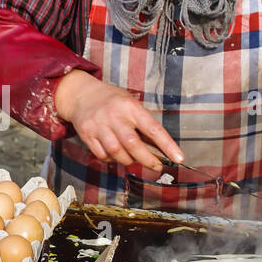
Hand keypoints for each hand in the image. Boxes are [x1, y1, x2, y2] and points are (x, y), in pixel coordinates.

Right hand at [54, 70, 182, 169]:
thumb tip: (160, 149)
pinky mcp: (86, 134)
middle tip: (156, 166)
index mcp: (130, 106)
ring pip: (116, 152)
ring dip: (128, 161)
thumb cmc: (113, 101)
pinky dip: (111, 160)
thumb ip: (143, 125)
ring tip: (133, 159)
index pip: (153, 128)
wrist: (82, 94)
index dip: (167, 145)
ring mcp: (98, 125)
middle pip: (132, 144)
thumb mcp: (131, 105)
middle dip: (147, 160)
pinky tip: (115, 154)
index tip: (179, 158)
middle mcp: (114, 115)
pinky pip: (102, 155)